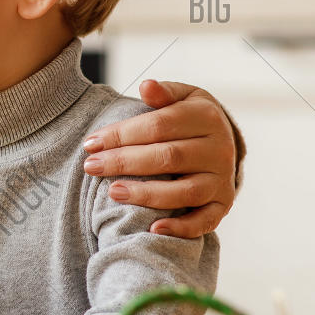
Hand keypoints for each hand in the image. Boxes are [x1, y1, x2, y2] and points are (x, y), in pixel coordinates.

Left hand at [82, 80, 240, 237]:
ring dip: (145, 194)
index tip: (90, 144)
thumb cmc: (191, 119)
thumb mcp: (183, 98)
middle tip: (90, 167)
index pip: (158, 126)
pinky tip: (153, 229)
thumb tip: (146, 86)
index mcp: (207, 117)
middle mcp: (219, 149)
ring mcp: (222, 179)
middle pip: (166, 157)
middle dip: (124, 162)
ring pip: (183, 192)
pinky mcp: (223, 204)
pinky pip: (204, 221)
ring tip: (112, 192)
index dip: (121, 134)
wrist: (224, 143)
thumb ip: (164, 93)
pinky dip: (181, 228)